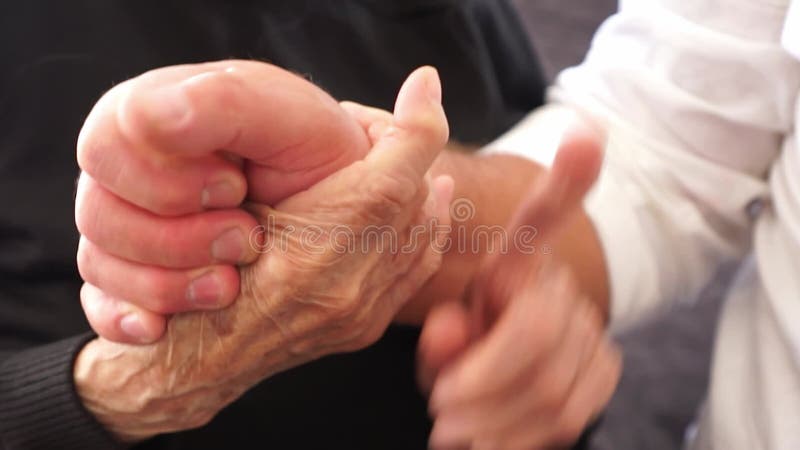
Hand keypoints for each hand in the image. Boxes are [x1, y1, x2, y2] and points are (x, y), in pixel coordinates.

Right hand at [75, 67, 454, 439]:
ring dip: (423, 195)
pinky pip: (413, 270)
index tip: (422, 86)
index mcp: (324, 240)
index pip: (401, 163)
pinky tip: (420, 215)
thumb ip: (282, 159)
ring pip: (423, 233)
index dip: (418, 116)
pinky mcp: (362, 328)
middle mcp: (353, 280)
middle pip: (418, 196)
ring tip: (419, 165)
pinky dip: (420, 235)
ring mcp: (361, 309)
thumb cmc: (193, 276)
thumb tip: (339, 116)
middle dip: (414, 154)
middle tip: (401, 127)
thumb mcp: (229, 199)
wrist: (189, 364)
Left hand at [417, 123, 621, 449]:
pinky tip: (488, 441)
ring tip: (455, 428)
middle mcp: (560, 290)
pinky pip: (569, 416)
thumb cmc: (464, 347)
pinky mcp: (602, 372)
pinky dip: (519, 438)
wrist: (495, 380)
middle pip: (537, 332)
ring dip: (494, 417)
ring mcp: (588, 332)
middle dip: (481, 379)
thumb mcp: (443, 337)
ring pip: (552, 385)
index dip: (567, 178)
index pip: (541, 218)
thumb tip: (451, 331)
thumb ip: (443, 334)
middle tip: (440, 403)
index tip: (583, 133)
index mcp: (517, 267)